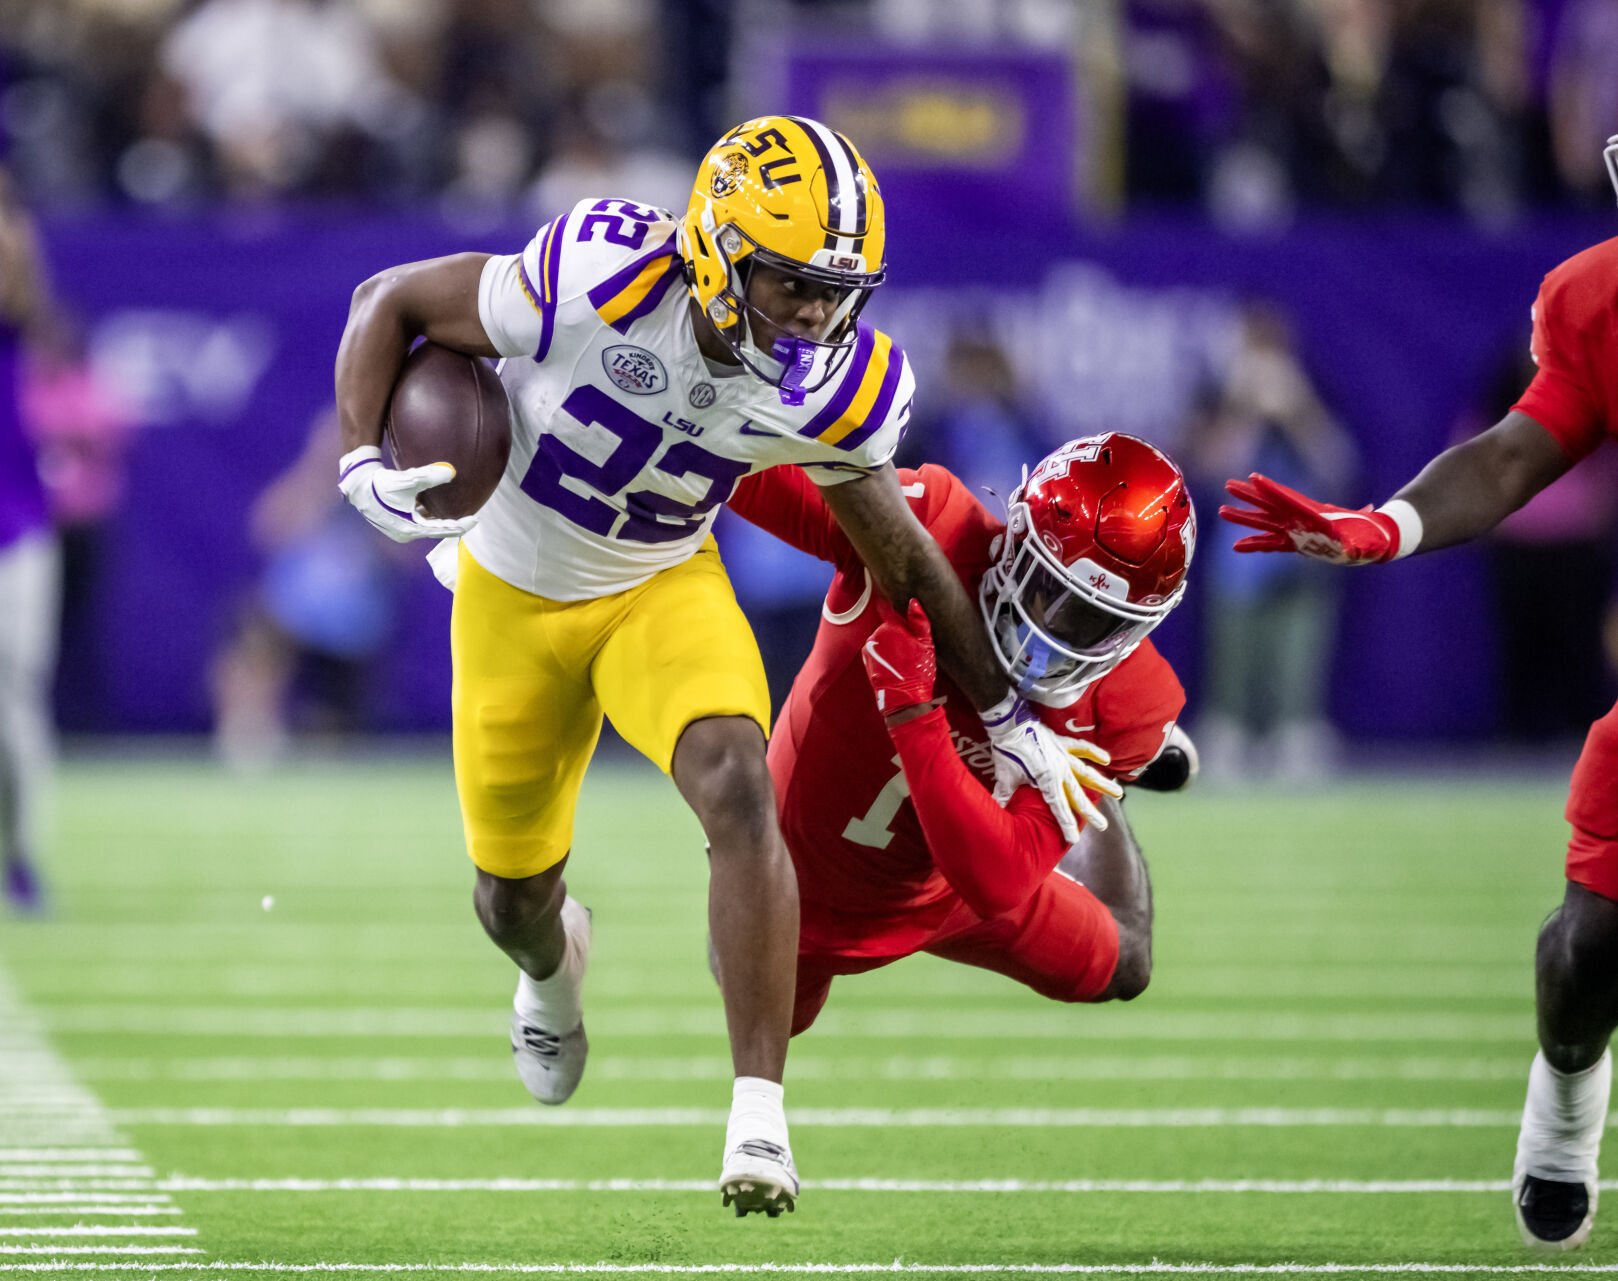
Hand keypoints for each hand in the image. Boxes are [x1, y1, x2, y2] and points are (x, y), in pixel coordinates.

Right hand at [338, 445, 478, 542]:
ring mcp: (400, 529)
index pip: (442, 530)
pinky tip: (432, 503)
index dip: (460, 526)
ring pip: (426, 525)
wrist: (356, 484)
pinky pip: (417, 520)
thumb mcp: (407, 480)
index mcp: (410, 529)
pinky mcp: (395, 522)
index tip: (475, 519)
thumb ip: (429, 476)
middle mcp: (406, 533)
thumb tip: (451, 472)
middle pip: (435, 530)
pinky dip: (426, 513)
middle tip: (469, 516)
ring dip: (437, 517)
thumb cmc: (380, 484)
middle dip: (451, 523)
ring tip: (454, 509)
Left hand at [861, 599, 936, 715]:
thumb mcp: (926, 645)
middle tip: (910, 646)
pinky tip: (894, 663)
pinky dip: (883, 652)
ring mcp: (869, 647)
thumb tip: (913, 602)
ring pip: (881, 637)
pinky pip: (876, 649)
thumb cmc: (919, 672)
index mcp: (891, 628)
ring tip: (903, 658)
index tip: (895, 603)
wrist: (904, 699)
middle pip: (887, 625)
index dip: (891, 605)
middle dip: (897, 631)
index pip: (886, 607)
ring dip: (890, 642)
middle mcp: (876, 635)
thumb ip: (919, 621)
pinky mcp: (866, 658)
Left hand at [981, 695, 1123, 843]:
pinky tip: (1106, 760)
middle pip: (1078, 795)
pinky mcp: (1062, 743)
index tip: (1073, 839)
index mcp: (1046, 780)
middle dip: (1090, 812)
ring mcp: (1063, 756)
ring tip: (1118, 793)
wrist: (1010, 723)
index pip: (1059, 807)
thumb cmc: (1007, 751)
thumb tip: (998, 813)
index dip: (1066, 824)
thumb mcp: (1005, 777)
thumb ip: (1005, 796)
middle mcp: (1059, 770)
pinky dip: (1094, 752)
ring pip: (1087, 773)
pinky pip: (1082, 748)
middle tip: (1103, 826)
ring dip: (1102, 784)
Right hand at [1220, 473, 1398, 564]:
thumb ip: (1363, 529)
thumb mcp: (1368, 533)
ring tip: (1221, 510)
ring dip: (1243, 517)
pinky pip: (1269, 544)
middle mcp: (1302, 519)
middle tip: (1227, 486)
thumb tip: (1369, 515)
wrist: (1374, 541)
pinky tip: (1236, 546)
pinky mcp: (1295, 543)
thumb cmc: (1372, 536)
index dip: (1272, 489)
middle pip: (1270, 505)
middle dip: (1249, 496)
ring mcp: (1296, 530)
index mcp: (1316, 514)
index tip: (1254, 478)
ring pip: (1264, 522)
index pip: (1289, 499)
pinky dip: (1253, 544)